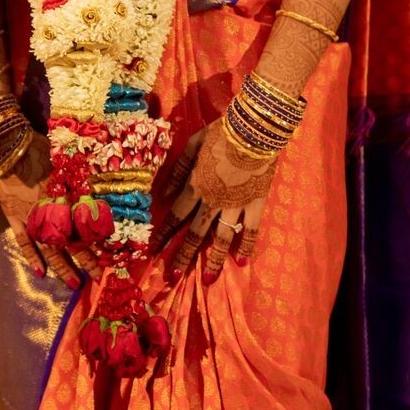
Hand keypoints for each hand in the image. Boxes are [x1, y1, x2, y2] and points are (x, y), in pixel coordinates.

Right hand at [0, 130, 98, 288]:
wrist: (8, 147)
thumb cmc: (39, 149)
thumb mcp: (66, 163)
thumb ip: (80, 181)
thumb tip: (97, 191)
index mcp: (68, 198)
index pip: (88, 227)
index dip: (99, 242)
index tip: (111, 255)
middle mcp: (54, 212)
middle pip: (74, 242)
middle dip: (87, 261)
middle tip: (98, 278)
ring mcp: (33, 217)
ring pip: (51, 248)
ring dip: (63, 267)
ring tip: (75, 284)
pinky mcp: (15, 217)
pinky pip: (24, 241)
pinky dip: (31, 257)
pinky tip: (40, 273)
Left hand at [157, 119, 276, 279]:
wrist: (254, 130)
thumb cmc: (221, 133)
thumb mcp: (192, 145)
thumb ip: (178, 171)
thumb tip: (163, 194)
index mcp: (195, 187)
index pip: (175, 216)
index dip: (164, 234)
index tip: (154, 250)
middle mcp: (212, 202)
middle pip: (194, 234)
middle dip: (182, 257)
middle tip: (173, 277)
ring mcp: (235, 205)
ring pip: (221, 239)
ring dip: (213, 260)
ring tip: (207, 279)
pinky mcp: (255, 204)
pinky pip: (250, 230)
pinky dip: (246, 246)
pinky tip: (242, 262)